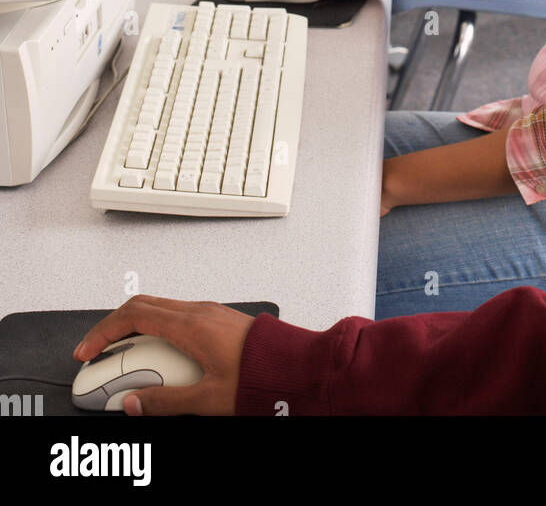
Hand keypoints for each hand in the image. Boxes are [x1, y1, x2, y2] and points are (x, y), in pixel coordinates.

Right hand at [73, 295, 252, 416]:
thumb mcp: (207, 400)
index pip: (133, 316)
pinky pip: (176, 316)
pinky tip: (158, 356)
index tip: (87, 352)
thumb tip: (133, 403)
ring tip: (125, 361)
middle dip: (113, 328)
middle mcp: (198, 311)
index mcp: (190, 325)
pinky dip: (156, 331)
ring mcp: (208, 312)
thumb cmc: (260, 375)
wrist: (295, 364)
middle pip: (141, 306)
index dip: (103, 332)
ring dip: (135, 329)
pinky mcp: (216, 319)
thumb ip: (166, 402)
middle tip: (97, 354)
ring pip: (159, 309)